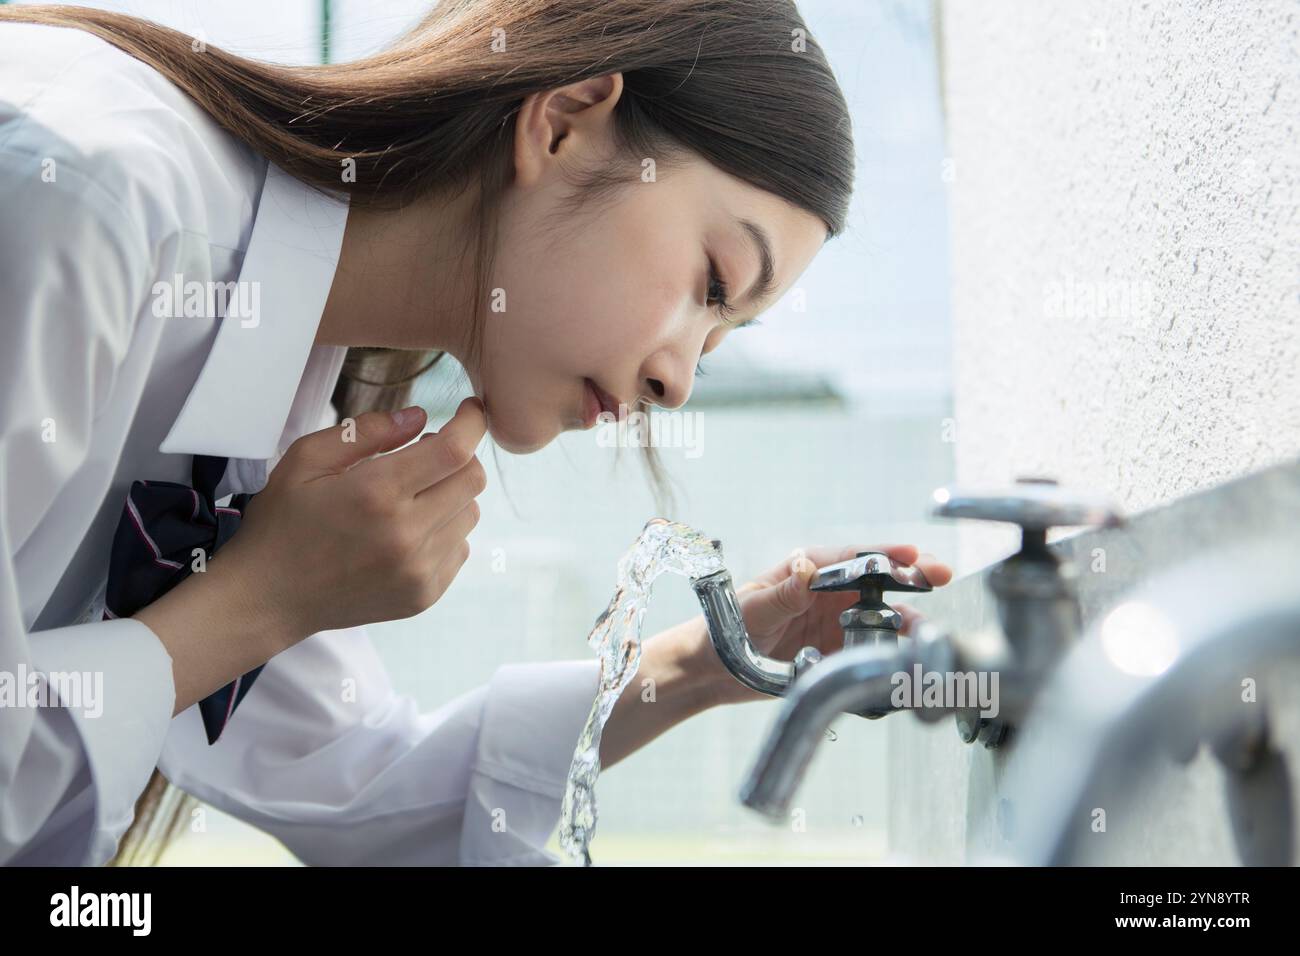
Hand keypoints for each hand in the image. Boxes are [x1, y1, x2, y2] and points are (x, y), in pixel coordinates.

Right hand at [221, 395, 488, 641]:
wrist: (268, 598)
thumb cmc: (283, 522)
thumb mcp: (307, 459)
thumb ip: (366, 431)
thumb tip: (419, 417)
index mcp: (377, 493)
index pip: (455, 450)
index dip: (472, 422)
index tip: (470, 410)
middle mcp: (406, 534)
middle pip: (473, 479)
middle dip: (460, 455)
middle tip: (426, 453)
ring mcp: (418, 570)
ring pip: (470, 513)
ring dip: (452, 494)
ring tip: (411, 496)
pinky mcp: (424, 595)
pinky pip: (460, 548)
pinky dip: (445, 531)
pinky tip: (408, 531)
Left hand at [696, 544, 952, 705]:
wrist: (713, 669)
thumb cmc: (727, 627)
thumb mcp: (755, 608)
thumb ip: (783, 592)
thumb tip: (806, 571)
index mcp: (811, 571)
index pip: (855, 556)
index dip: (887, 553)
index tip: (913, 555)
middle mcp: (831, 593)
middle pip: (880, 582)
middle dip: (913, 577)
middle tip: (941, 575)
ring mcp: (839, 622)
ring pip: (884, 617)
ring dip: (909, 623)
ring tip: (927, 633)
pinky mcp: (840, 652)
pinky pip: (873, 649)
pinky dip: (894, 653)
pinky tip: (910, 660)